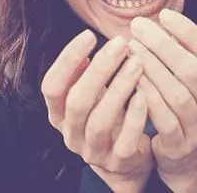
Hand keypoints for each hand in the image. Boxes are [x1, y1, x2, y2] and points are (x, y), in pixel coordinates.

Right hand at [42, 32, 152, 192]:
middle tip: (120, 43)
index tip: (89, 34)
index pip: (52, 86)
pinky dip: (135, 117)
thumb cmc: (108, 116)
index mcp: (58, 115)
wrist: (126, 160)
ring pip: (99, 121)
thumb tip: (85, 41)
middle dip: (99, 69)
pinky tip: (145, 94)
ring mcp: (93, 152)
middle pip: (77, 102)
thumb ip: (85, 73)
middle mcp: (71, 135)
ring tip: (137, 62)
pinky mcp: (118, 162)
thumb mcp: (91, 95)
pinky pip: (125, 142)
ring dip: (118, 88)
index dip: (67, 60)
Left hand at [128, 10, 196, 192]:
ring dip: (151, 68)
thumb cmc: (185, 110)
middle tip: (138, 26)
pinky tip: (131, 81)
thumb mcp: (192, 84)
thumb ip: (181, 56)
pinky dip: (147, 98)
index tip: (165, 14)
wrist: (188, 160)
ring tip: (130, 49)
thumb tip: (160, 21)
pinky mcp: (179, 145)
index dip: (190, 32)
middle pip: (191, 70)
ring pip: (176, 94)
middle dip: (163, 44)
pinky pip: (163, 119)